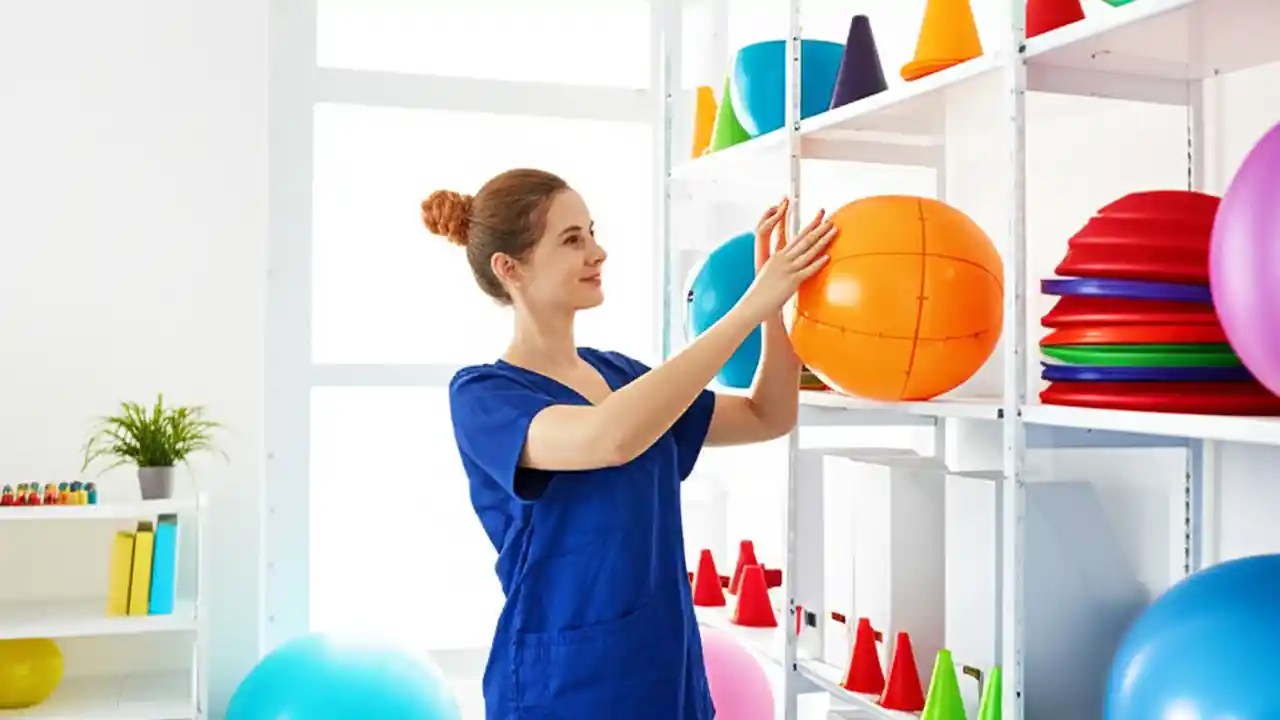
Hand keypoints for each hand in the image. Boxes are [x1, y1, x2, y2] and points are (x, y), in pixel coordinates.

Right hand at [738, 199, 836, 321]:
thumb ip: (781, 266)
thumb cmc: (762, 292)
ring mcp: (788, 269)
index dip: (809, 227)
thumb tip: (792, 264)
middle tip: (830, 220)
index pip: (797, 237)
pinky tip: (827, 256)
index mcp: (778, 256)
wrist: (753, 303)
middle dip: (818, 228)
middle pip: (804, 240)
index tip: (819, 218)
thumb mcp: (770, 272)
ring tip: (834, 230)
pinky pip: (807, 270)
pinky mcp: (792, 281)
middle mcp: (783, 259)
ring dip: (822, 240)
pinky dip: (818, 263)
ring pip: (808, 251)